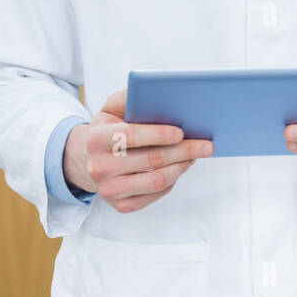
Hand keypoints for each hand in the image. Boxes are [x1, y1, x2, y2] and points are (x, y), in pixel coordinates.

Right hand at [63, 89, 213, 212]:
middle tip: (206, 145)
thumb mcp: (113, 108)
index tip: (182, 131)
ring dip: (182, 166)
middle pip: (151, 159)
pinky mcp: (121, 206)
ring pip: (157, 180)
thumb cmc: (110, 128)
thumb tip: (160, 90)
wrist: (90, 160)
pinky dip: (172, 180)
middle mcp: (99, 167)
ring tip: (195, 155)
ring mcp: (109, 190)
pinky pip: (155, 194)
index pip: (130, 136)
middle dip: (183, 151)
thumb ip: (131, 96)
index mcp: (96, 139)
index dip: (158, 134)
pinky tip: (179, 167)